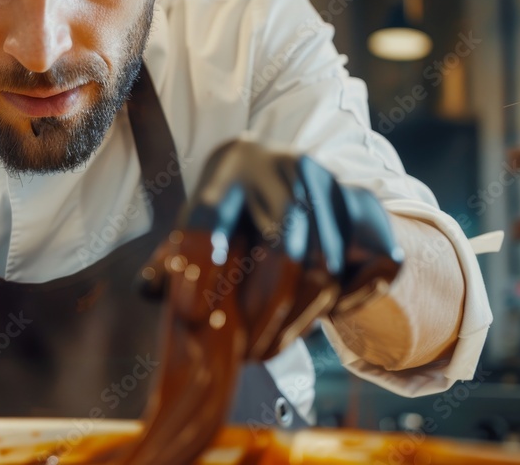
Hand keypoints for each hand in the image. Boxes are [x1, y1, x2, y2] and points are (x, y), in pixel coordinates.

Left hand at [142, 138, 403, 359]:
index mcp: (228, 168)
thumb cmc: (233, 214)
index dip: (200, 271)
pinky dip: (344, 303)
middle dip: (266, 316)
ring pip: (325, 270)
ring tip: (275, 340)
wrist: (292, 181)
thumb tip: (150, 290)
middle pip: (284, 254)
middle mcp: (284, 166)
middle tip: (251, 353)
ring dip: (300, 318)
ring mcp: (332, 183)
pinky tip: (317, 311)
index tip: (196, 318)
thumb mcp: (199, 226)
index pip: (209, 220)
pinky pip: (368, 271)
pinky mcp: (369, 205)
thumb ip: (172, 260)